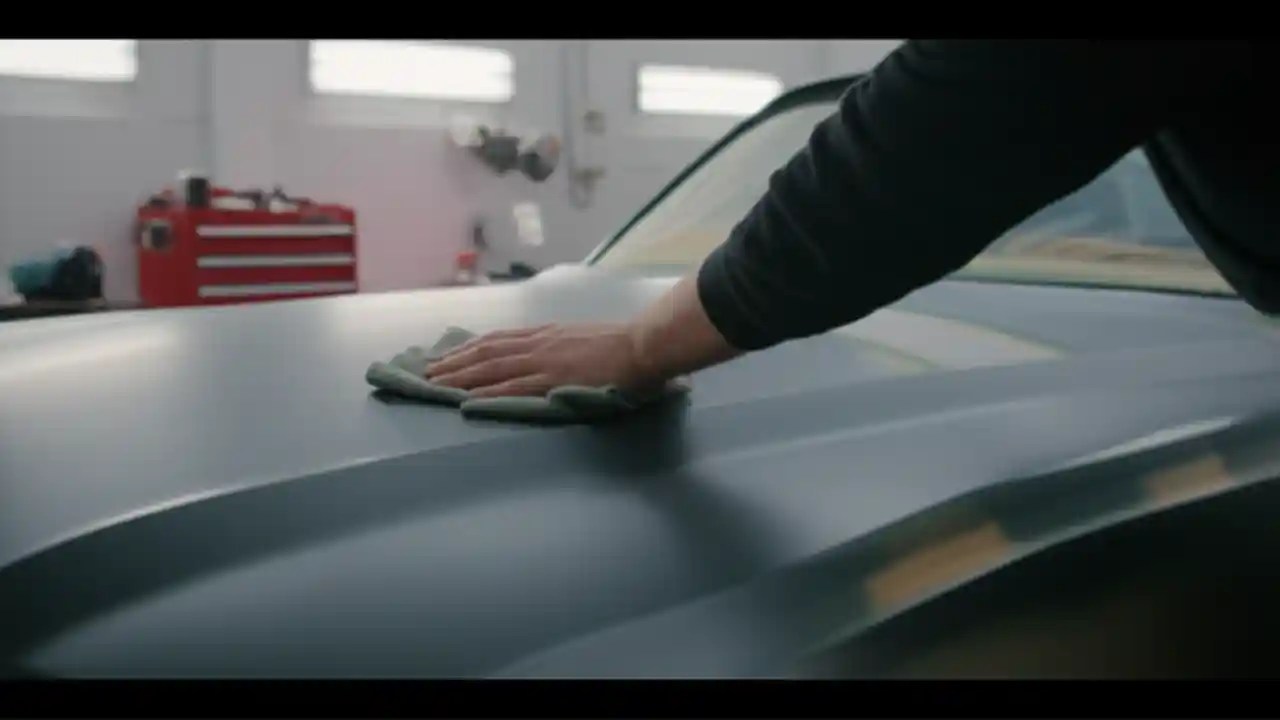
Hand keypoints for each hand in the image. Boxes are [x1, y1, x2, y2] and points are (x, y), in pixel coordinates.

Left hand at [425, 322, 666, 398]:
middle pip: (486, 351)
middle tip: (429, 372)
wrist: (642, 345)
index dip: (469, 348)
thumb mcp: (583, 339)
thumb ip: (564, 348)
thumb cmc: (623, 345)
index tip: (448, 356)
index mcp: (546, 334)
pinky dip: (486, 392)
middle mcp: (538, 343)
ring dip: (460, 376)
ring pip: (491, 367)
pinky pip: (512, 387)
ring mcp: (543, 361)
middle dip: (454, 362)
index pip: (498, 340)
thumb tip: (553, 358)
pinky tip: (468, 399)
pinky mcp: (552, 380)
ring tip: (436, 384)